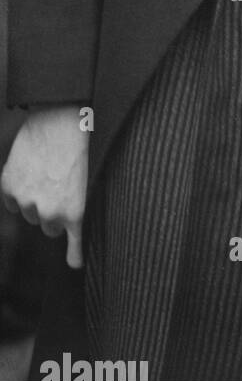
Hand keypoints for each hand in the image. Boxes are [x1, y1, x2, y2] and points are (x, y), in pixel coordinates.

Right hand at [1, 106, 88, 267]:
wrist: (60, 117)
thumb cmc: (84, 143)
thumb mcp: (93, 176)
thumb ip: (84, 203)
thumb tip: (79, 221)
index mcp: (75, 210)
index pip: (75, 243)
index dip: (75, 254)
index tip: (75, 263)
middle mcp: (49, 212)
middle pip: (49, 228)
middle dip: (54, 214)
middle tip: (61, 190)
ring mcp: (27, 200)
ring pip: (31, 215)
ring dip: (37, 202)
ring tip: (48, 175)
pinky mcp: (9, 187)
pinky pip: (12, 202)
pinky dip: (19, 192)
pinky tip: (30, 173)